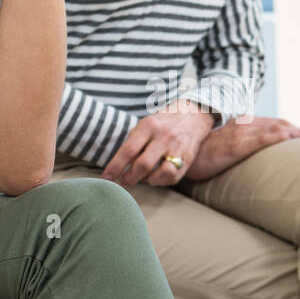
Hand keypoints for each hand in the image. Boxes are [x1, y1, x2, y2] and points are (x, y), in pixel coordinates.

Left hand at [101, 103, 216, 186]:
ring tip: (141, 178)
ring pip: (160, 174)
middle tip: (124, 181)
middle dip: (130, 177)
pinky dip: (160, 181)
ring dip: (147, 181)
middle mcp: (163, 137)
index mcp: (148, 126)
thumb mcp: (145, 125)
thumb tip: (118, 166)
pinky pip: (172, 177)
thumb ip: (133, 143)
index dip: (116, 166)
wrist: (193, 116)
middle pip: (143, 164)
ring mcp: (177, 148)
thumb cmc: (162, 123)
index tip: (106, 177)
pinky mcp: (187, 159)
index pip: (128, 150)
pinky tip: (155, 177)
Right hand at [183, 116, 299, 180]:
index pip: (271, 123)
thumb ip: (235, 143)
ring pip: (276, 128)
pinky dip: (282, 137)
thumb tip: (244, 151)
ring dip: (296, 132)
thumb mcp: (222, 146)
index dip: (288, 128)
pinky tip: (294, 139)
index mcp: (240, 124)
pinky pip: (266, 138)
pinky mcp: (240, 144)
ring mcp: (242, 133)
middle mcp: (243, 125)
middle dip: (298, 130)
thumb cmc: (200, 155)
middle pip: (278, 124)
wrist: (183, 156)